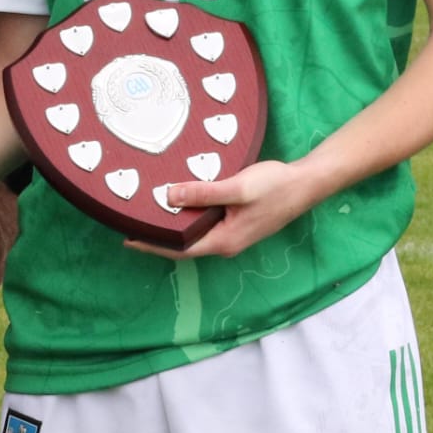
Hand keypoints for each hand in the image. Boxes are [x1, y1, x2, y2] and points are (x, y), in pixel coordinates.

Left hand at [125, 160, 313, 261]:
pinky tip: (178, 201)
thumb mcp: (237, 188)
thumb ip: (203, 193)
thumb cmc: (275, 187)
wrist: (305, 183)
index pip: (180, 249)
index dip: (153, 245)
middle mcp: (226, 242)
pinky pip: (205, 222)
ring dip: (173, 224)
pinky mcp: (236, 220)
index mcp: (225, 241)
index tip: (128, 238)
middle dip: (158, 236)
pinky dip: (188, 214)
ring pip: (195, 232)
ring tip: (147, 212)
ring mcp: (232, 232)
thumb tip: (168, 197)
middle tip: (131, 222)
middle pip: (184, 243)